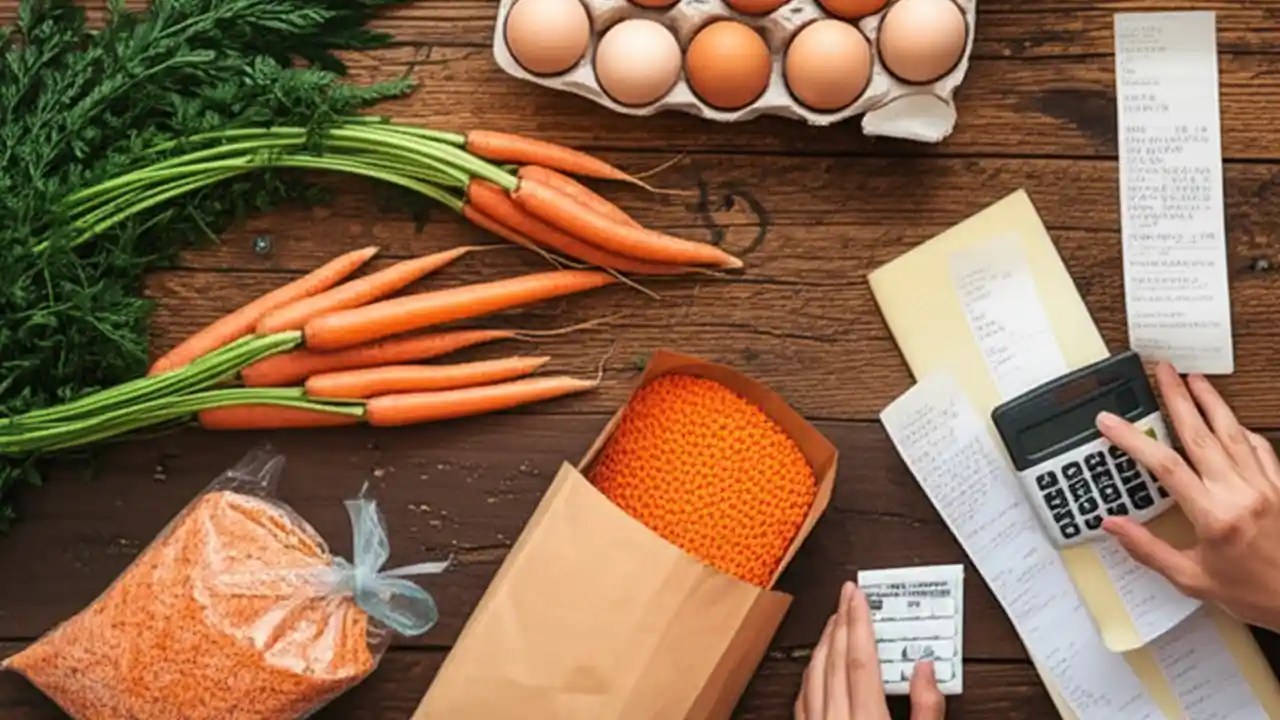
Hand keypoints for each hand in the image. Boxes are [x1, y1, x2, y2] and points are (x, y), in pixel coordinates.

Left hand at [794, 581, 944, 719]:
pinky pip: (802, 695)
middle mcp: (835, 719)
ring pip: (814, 674)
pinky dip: (812, 670)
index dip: (859, 623)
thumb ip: (926, 709)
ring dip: (825, 643)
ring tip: (836, 620)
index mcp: (868, 719)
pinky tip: (818, 663)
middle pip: (834, 661)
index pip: (860, 660)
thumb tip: (927, 670)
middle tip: (847, 595)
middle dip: (842, 622)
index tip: (858, 596)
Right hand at [1097, 362, 1279, 631]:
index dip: (1134, 439)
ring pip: (1233, 433)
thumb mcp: (1193, 581)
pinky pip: (1260, 449)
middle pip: (1201, 434)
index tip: (1111, 422)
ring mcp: (1265, 486)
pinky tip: (1233, 422)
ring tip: (1195, 379)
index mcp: (1215, 517)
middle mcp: (1240, 493)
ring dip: (1212, 402)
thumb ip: (1149, 550)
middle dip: (1178, 398)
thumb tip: (1114, 526)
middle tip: (1162, 372)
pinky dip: (1243, 431)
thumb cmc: (1257, 595)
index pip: (1165, 466)